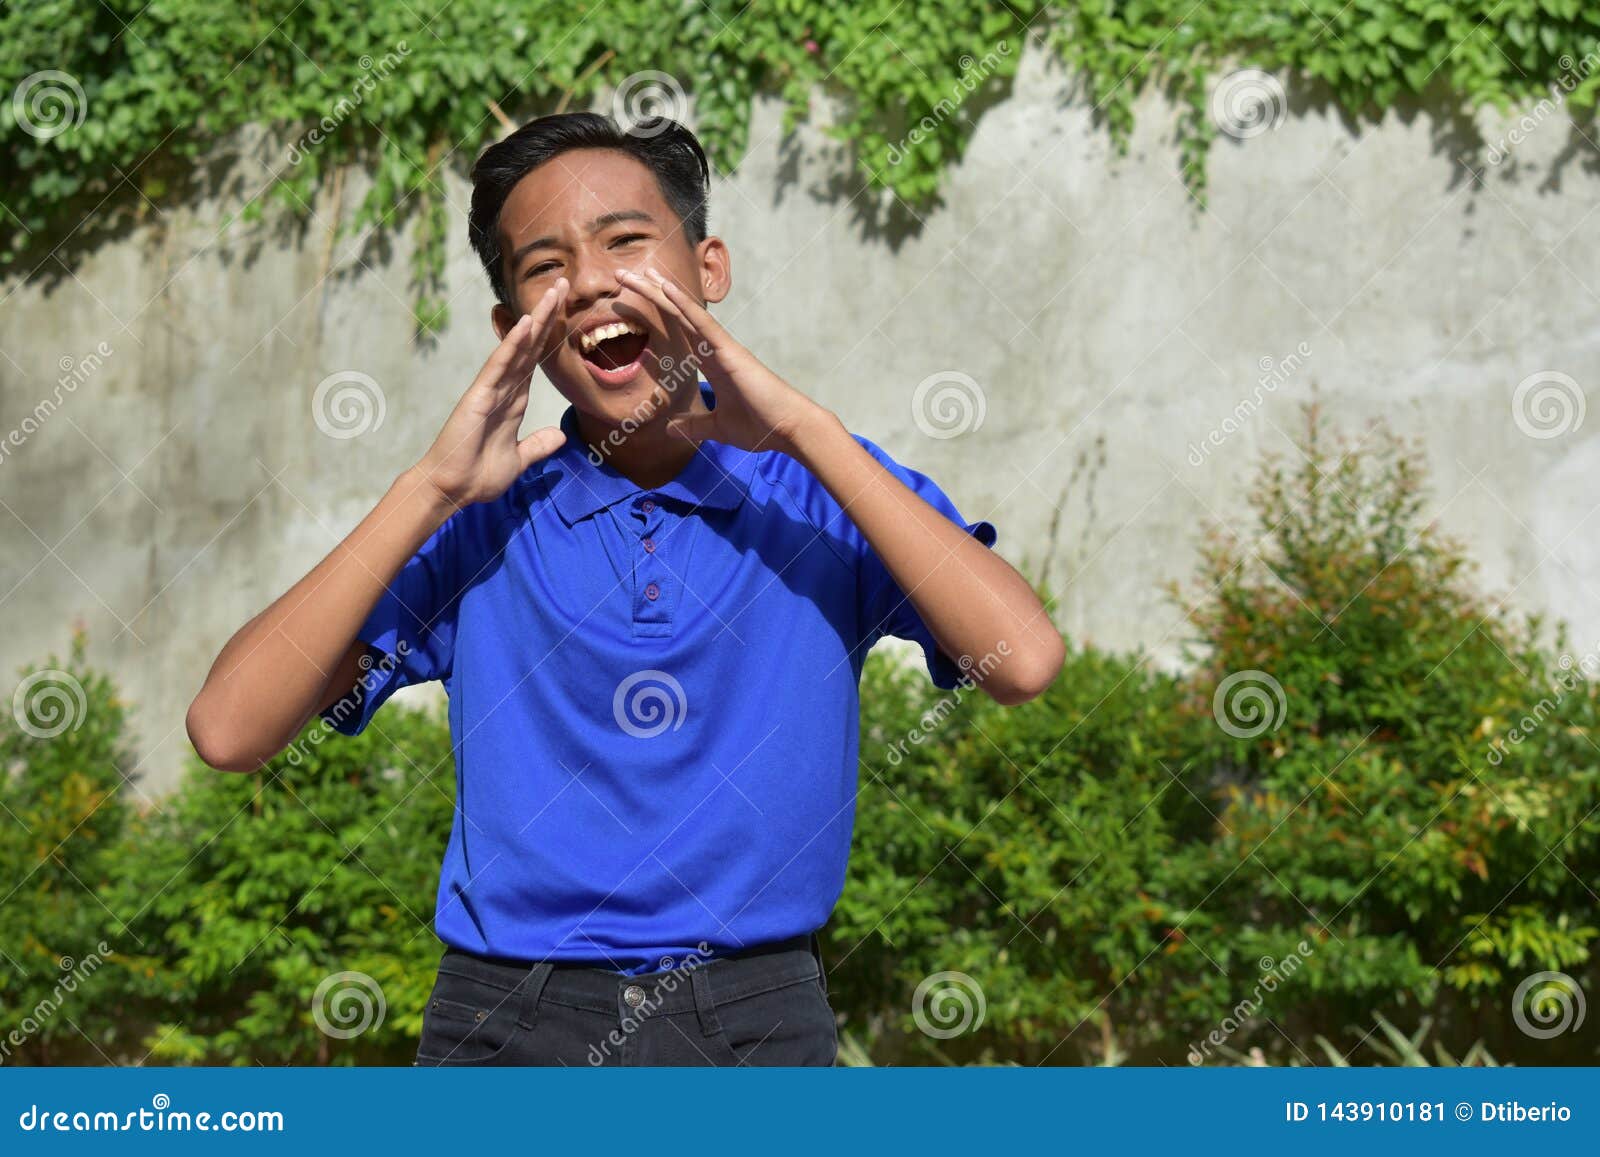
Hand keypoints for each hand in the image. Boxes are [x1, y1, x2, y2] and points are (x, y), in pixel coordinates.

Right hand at [414, 279, 569, 509]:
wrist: (453, 489)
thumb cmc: (479, 475)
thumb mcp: (519, 460)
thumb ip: (537, 446)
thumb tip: (559, 436)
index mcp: (515, 401)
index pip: (537, 361)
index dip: (552, 336)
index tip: (568, 311)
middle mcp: (505, 389)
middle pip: (531, 345)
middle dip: (548, 316)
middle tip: (563, 284)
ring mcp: (492, 389)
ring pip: (518, 347)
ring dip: (536, 320)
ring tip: (554, 293)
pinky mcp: (480, 395)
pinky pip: (499, 365)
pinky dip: (512, 344)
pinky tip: (526, 324)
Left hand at [617, 267, 831, 455]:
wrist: (789, 429)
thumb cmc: (760, 426)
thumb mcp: (717, 428)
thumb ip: (693, 425)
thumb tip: (669, 429)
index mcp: (712, 363)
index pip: (676, 333)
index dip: (654, 317)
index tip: (632, 304)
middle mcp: (714, 348)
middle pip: (675, 315)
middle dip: (649, 296)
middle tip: (622, 277)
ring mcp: (721, 346)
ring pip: (684, 312)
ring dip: (657, 292)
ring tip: (633, 274)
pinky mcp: (728, 351)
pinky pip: (702, 323)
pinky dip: (683, 305)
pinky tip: (665, 288)